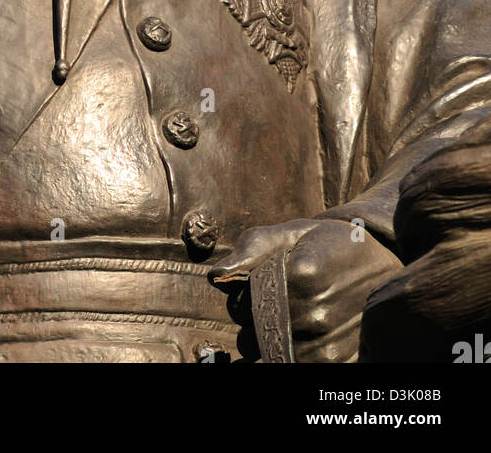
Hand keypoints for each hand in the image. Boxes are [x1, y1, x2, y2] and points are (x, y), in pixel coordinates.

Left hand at [210, 217, 402, 361]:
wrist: (386, 258)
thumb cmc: (330, 244)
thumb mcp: (291, 232)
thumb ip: (251, 250)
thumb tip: (217, 277)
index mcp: (302, 275)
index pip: (243, 308)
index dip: (244, 300)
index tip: (259, 288)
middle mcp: (318, 314)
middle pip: (256, 339)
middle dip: (256, 325)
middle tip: (276, 306)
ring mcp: (334, 345)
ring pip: (276, 359)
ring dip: (276, 345)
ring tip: (295, 320)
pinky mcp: (347, 364)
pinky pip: (303, 370)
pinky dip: (297, 357)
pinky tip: (307, 337)